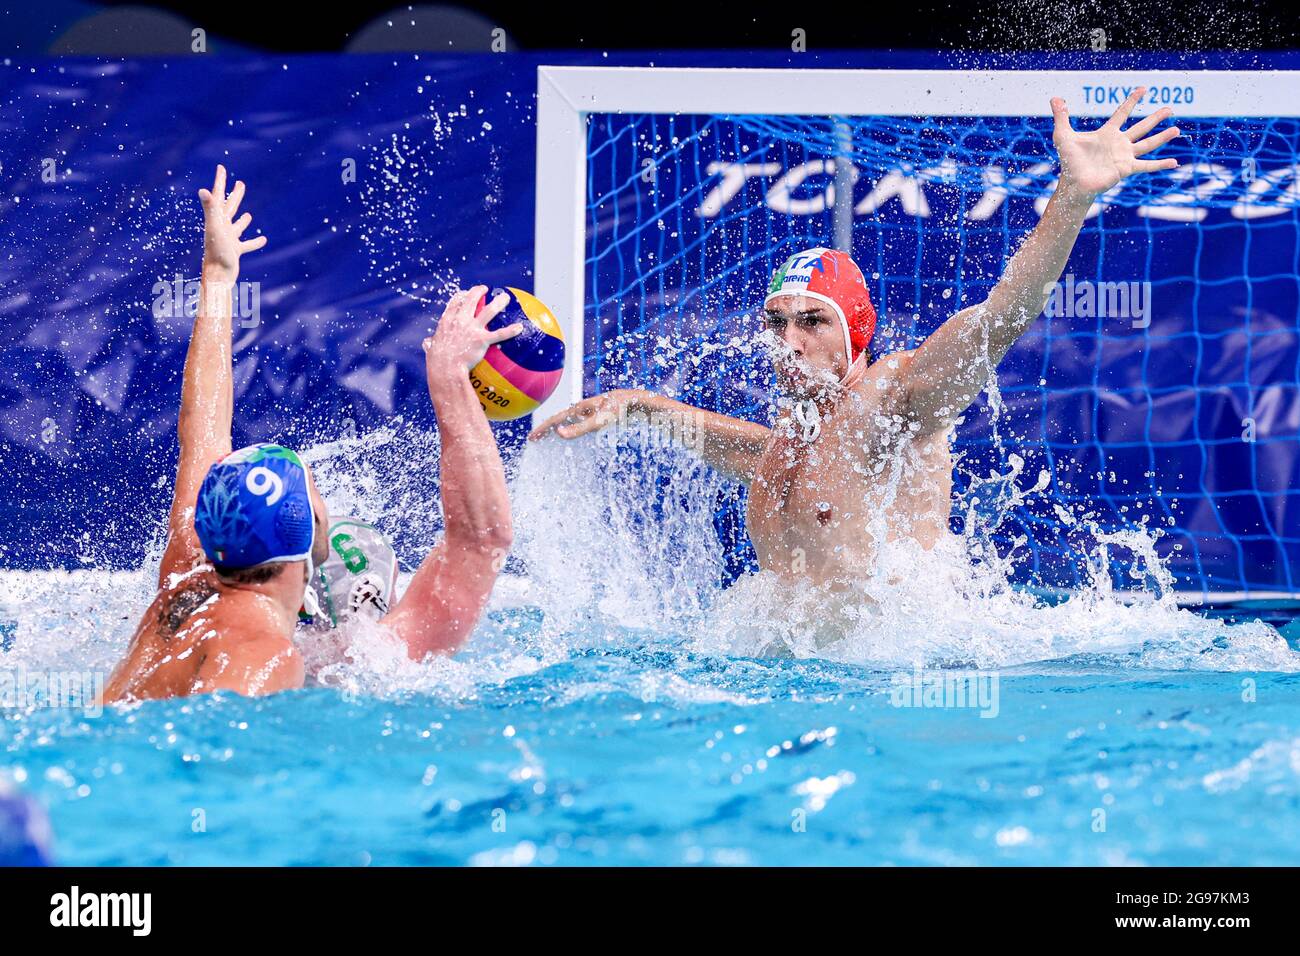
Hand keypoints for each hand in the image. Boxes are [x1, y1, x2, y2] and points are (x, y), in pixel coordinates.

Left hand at [197, 165, 265, 283]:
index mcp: (217, 219)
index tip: (222, 168)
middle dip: (234, 195)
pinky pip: (247, 245)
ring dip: (241, 219)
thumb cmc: (217, 252)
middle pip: (229, 208)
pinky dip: (254, 242)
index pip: (218, 196)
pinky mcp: (235, 252)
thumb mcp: (215, 227)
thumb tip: (203, 190)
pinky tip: (263, 240)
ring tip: (248, 214)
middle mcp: (221, 228)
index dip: (220, 181)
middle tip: (240, 183)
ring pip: (236, 226)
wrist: (218, 276)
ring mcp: (228, 240)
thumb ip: (210, 208)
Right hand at [424, 285, 522, 378]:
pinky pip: (499, 334)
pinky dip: (510, 330)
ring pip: (488, 311)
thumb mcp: (431, 348)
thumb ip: (431, 343)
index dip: (461, 296)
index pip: (454, 303)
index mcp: (447, 321)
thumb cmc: (437, 361)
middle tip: (485, 288)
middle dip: (478, 291)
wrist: (445, 367)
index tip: (465, 293)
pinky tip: (520, 328)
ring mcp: (471, 328)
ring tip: (505, 297)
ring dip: (498, 302)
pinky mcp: (481, 339)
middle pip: (471, 300)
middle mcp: (460, 320)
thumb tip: (427, 344)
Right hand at [528, 389, 641, 440]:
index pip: (555, 420)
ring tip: (547, 435)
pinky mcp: (598, 414)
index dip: (543, 429)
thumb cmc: (618, 410)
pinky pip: (580, 422)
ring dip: (557, 427)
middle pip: (560, 419)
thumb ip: (580, 429)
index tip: (531, 437)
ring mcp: (590, 411)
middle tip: (535, 437)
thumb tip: (559, 433)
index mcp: (579, 409)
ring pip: (569, 420)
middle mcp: (582, 408)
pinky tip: (573, 431)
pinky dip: (571, 428)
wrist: (635, 400)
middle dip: (547, 428)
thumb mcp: (599, 421)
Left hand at [1051, 87, 1179, 196]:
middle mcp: (1118, 144)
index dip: (1132, 101)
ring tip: (1177, 130)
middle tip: (1170, 109)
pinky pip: (1147, 166)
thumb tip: (1054, 98)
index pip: (1123, 113)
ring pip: (1148, 144)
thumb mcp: (1063, 136)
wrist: (1073, 184)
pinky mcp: (1126, 169)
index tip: (1143, 89)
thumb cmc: (1068, 162)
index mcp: (1107, 134)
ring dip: (1162, 137)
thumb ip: (1061, 117)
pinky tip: (1174, 162)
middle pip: (1141, 127)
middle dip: (1155, 118)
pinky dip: (1160, 165)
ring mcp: (1124, 157)